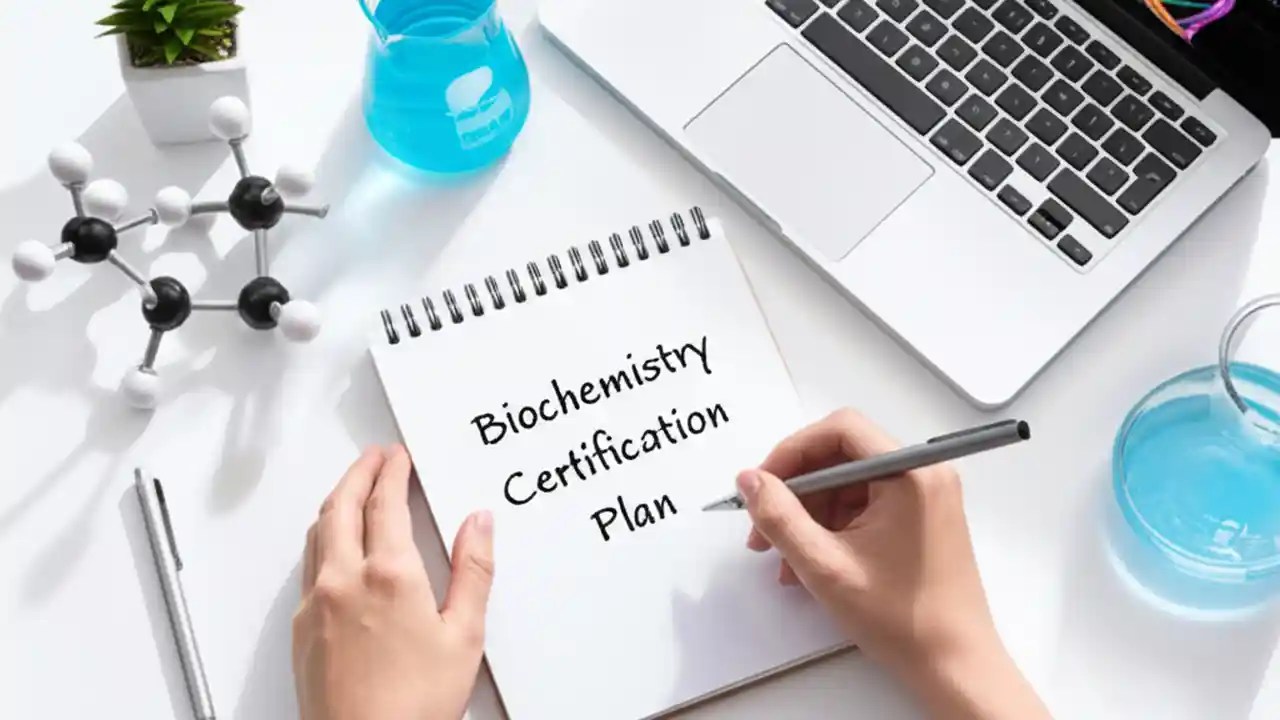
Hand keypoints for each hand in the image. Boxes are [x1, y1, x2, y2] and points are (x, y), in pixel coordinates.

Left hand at [292, 445, 494, 719]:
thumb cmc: (414, 706)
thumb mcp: (464, 635)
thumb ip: (473, 570)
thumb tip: (478, 523)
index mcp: (389, 574)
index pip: (385, 502)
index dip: (392, 472)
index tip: (398, 458)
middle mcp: (344, 580)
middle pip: (342, 505)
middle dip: (358, 473)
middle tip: (374, 459)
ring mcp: (315, 604)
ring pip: (318, 532)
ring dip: (336, 502)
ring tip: (353, 491)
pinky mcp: (301, 629)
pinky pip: (308, 566)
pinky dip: (323, 539)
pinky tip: (335, 547)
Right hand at [739, 410, 1048, 719]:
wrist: (955, 666)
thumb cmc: (906, 621)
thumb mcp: (825, 567)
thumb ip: (780, 518)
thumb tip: (750, 481)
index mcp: (911, 474)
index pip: (840, 430)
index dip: (792, 452)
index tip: (764, 483)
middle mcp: (924, 474)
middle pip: (842, 455)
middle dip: (796, 489)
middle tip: (764, 523)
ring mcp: (925, 496)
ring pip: (848, 483)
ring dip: (809, 513)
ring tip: (783, 556)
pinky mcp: (920, 517)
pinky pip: (864, 504)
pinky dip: (832, 527)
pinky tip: (809, 560)